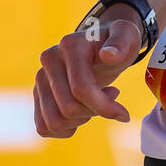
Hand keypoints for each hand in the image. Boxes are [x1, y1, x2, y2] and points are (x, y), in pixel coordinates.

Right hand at [34, 8, 143, 137]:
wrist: (104, 45)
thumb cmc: (118, 43)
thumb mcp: (127, 36)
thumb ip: (121, 42)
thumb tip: (108, 55)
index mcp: (70, 46)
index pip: (81, 89)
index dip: (104, 107)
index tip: (123, 113)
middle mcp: (49, 60)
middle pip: (68, 108)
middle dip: (94, 112)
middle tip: (110, 98)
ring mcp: (40, 78)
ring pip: (53, 121)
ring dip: (79, 122)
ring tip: (95, 105)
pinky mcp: (38, 94)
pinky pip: (44, 127)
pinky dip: (66, 129)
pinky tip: (82, 115)